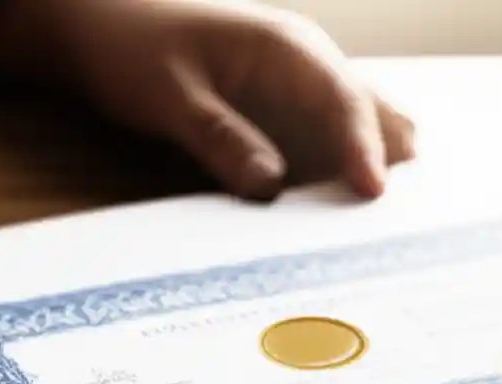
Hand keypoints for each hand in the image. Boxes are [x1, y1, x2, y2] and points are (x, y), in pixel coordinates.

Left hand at [0, 0, 415, 199]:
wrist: (103, 30)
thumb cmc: (133, 48)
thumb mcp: (168, 95)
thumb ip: (219, 137)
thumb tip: (270, 187)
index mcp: (288, 48)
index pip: (345, 98)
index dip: (364, 147)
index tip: (373, 193)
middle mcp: (309, 68)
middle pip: (374, 116)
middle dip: (389, 163)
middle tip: (398, 224)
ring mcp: (304, 95)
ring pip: (360, 136)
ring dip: (365, 176)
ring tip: (378, 235)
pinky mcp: (289, 121)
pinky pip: (330, 152)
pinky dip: (337, 183)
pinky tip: (335, 227)